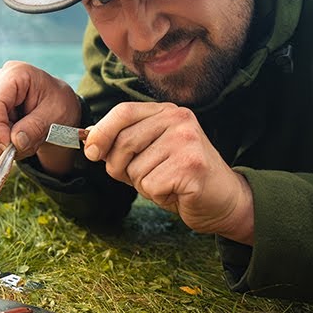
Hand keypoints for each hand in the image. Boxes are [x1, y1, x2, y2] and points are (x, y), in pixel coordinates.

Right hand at [0, 61, 81, 173]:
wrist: (59, 105)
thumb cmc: (59, 104)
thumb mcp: (55, 115)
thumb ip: (35, 127)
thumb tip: (15, 142)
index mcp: (16, 73)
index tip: (9, 147)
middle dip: (4, 139)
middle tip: (28, 147)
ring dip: (6, 142)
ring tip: (30, 139)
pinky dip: (4, 141)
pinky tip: (21, 137)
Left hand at [84, 102, 254, 243]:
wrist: (224, 201)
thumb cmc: (182, 178)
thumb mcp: (151, 152)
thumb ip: (124, 142)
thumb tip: (88, 137)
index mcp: (167, 112)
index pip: (123, 111)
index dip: (101, 131)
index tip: (91, 152)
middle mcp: (178, 120)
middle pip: (124, 142)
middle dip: (121, 168)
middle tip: (144, 178)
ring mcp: (186, 141)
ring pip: (135, 169)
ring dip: (144, 185)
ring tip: (167, 183)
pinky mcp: (191, 166)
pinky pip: (150, 186)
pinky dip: (158, 196)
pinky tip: (176, 192)